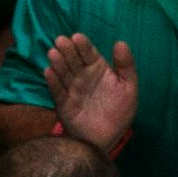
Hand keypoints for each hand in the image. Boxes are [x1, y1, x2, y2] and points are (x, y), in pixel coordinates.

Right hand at [42, 35, 140, 155]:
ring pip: (63, 73)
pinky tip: (49, 72)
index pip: (88, 53)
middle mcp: (82, 76)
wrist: (108, 138)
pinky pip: (57, 92)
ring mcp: (72, 89)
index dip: (83, 45)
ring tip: (53, 54)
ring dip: (58, 63)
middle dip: (67, 50)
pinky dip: (52, 82)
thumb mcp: (129, 88)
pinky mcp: (63, 104)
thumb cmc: (119, 112)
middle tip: (61, 41)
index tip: (77, 38)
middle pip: (73, 60)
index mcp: (97, 68)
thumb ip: (126, 66)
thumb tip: (120, 42)